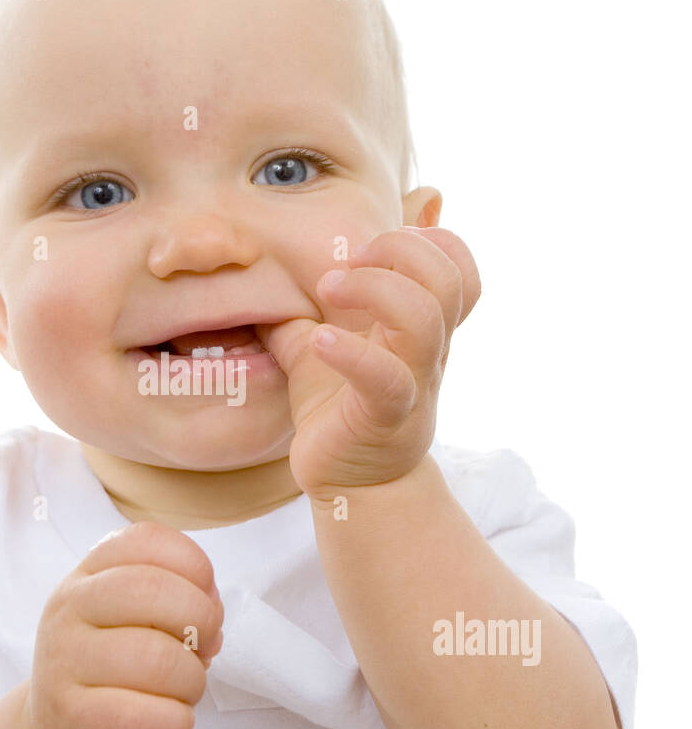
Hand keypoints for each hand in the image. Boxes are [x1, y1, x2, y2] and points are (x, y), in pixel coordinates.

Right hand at [28, 522, 223, 728]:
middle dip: (203, 621)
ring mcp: (62, 664)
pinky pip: (151, 716)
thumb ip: (175, 598)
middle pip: (152, 590)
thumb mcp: (137, 619)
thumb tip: (210, 608)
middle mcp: (67, 609)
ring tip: (182, 691)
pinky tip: (168, 722)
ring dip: (193, 681)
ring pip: (158, 659)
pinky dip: (179, 722)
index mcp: (87, 575)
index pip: (146, 541)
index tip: (206, 600)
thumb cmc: (118, 672)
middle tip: (205, 649)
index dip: (195, 567)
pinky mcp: (72, 720)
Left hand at [258, 226, 480, 498]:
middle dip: (399, 251)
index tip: (367, 252)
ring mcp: (413, 385)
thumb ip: (306, 308)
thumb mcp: (319, 345)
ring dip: (374, 289)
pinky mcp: (386, 418)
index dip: (425, 242)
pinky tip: (320, 341)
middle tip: (347, 263)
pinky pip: (385, 379)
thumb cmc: (336, 409)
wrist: (353, 486)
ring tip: (329, 289)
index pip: (458, 267)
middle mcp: (427, 351)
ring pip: (424, 319)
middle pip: (447, 279)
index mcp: (420, 327)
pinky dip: (351, 352)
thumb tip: (268, 269)